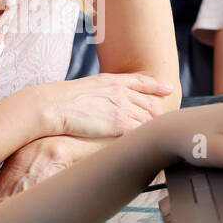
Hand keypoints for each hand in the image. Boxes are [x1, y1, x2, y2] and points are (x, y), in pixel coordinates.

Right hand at [33, 72, 174, 138]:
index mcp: (110, 81)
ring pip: (148, 117)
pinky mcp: (119, 124)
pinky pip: (140, 130)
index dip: (156, 85)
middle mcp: (120, 92)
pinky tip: (150, 142)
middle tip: (169, 118)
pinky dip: (146, 136)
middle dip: (160, 111)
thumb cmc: (60, 100)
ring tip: (162, 133)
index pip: (140, 82)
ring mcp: (122, 108)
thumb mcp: (83, 88)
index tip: (168, 88)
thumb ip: (97, 92)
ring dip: (155, 126)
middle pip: (149, 102)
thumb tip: (97, 100)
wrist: (53, 106)